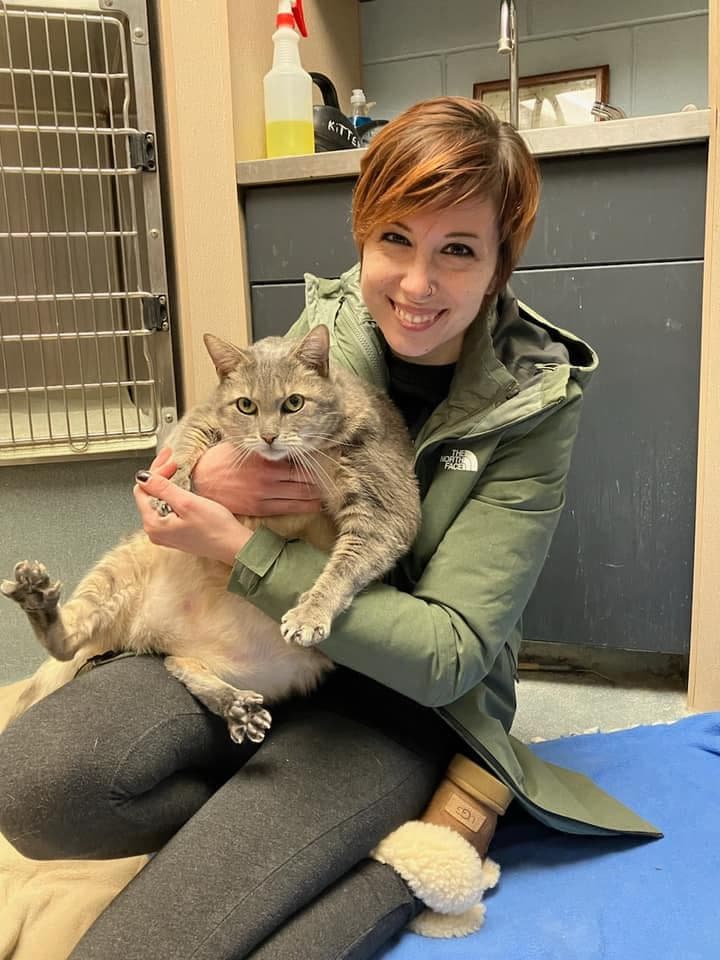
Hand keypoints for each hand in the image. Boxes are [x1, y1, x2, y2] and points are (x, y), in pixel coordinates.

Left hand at [133, 466, 251, 565]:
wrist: (233, 546)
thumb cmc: (215, 529)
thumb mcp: (187, 503)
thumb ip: (163, 488)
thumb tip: (142, 477)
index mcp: (153, 524)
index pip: (142, 490)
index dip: (155, 472)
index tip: (171, 461)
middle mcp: (154, 531)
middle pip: (148, 495)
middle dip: (159, 475)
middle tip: (172, 458)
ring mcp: (164, 533)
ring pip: (157, 501)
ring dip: (165, 483)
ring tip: (175, 468)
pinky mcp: (175, 533)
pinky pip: (166, 509)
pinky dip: (171, 495)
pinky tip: (179, 486)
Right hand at [190, 441, 322, 515]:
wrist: (200, 481)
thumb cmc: (220, 460)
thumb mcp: (243, 446)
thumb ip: (265, 447)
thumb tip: (282, 443)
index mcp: (266, 458)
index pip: (299, 460)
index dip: (315, 461)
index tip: (327, 461)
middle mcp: (269, 476)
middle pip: (305, 478)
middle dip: (319, 479)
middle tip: (331, 478)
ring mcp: (266, 493)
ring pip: (301, 494)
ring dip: (316, 494)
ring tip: (325, 492)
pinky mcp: (261, 507)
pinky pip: (290, 507)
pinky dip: (305, 506)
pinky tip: (314, 505)